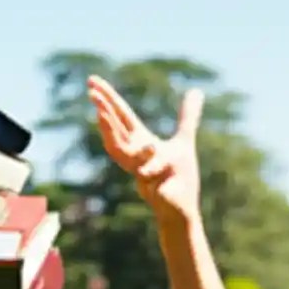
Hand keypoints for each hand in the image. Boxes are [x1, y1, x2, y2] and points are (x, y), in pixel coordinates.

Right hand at [88, 75, 204, 226]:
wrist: (180, 208)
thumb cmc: (178, 176)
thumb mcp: (184, 140)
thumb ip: (188, 116)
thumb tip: (196, 91)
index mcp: (142, 141)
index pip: (122, 116)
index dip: (108, 98)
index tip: (92, 80)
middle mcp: (138, 155)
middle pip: (117, 132)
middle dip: (105, 113)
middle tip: (92, 95)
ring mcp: (145, 173)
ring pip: (127, 156)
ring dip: (117, 140)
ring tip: (108, 123)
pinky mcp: (160, 194)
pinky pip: (159, 187)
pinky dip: (160, 182)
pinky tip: (161, 181)